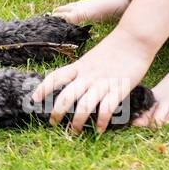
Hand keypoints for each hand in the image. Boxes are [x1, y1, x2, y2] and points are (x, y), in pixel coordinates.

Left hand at [27, 27, 156, 133]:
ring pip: (84, 105)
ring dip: (77, 121)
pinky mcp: (118, 87)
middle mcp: (88, 75)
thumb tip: (76, 82)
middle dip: (57, 112)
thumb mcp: (92, 57)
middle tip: (53, 124)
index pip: (55, 77)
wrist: (134, 38)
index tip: (34, 100)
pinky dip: (101, 120)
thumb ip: (84, 70)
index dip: (43, 88)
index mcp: (79, 66)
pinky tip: (99, 129)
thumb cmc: (114, 47)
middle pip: (66, 96)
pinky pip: (107, 107)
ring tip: (74, 132)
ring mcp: (103, 82)